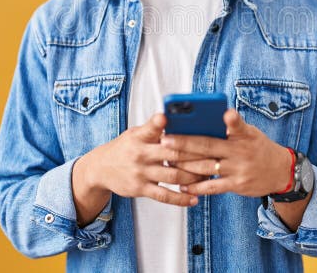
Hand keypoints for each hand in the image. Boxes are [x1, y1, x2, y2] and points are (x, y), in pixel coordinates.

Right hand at [74, 113, 205, 210]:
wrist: (100, 168)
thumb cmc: (125, 147)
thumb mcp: (135, 133)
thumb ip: (154, 129)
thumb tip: (174, 117)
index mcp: (139, 136)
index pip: (152, 128)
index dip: (160, 123)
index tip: (168, 117)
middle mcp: (140, 153)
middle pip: (172, 153)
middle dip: (196, 155)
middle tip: (216, 155)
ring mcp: (141, 172)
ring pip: (173, 175)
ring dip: (194, 176)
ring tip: (210, 175)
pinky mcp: (140, 189)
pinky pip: (164, 195)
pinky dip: (180, 199)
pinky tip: (194, 199)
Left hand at [160, 109, 291, 197]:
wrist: (281, 172)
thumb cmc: (259, 147)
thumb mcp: (251, 133)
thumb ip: (232, 128)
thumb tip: (208, 120)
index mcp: (244, 134)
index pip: (237, 124)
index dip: (232, 119)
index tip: (225, 113)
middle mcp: (241, 151)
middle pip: (208, 146)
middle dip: (184, 143)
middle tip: (166, 140)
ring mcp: (238, 169)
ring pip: (206, 167)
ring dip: (184, 165)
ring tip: (167, 161)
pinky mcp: (237, 185)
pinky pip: (213, 187)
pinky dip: (197, 187)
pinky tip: (183, 186)